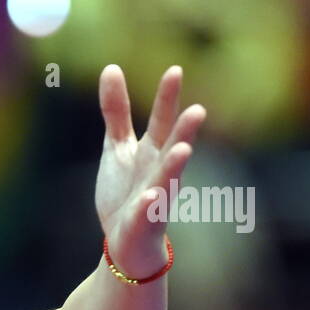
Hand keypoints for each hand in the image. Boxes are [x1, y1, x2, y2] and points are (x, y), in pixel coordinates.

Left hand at [95, 65, 205, 275]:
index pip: (162, 120)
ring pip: (167, 180)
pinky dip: (149, 206)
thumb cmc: (127, 191)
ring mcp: (155, 197)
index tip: (174, 70)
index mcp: (153, 152)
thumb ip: (117, 112)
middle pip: (172, 147)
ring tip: (183, 149)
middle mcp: (160, 172)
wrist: (126, 242)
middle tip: (198, 110)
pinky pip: (147, 214)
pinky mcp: (144, 223)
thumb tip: (111, 68)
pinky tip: (149, 198)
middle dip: (184, 130)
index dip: (167, 98)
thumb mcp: (117, 148)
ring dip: (175, 166)